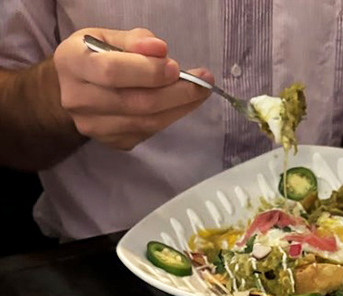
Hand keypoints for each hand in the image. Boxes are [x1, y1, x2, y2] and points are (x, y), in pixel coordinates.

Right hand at [53, 27, 212, 150]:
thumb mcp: (106, 37)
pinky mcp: (112, 142)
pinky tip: (179, 106)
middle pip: (135, 103)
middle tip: (202, 83)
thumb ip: (134, 41)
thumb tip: (160, 50)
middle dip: (175, 94)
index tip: (176, 68)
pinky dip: (168, 119)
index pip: (112, 71)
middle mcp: (79, 99)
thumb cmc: (93, 56)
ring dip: (179, 109)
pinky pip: (147, 133)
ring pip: (146, 123)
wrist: (72, 90)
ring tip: (199, 93)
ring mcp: (94, 127)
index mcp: (73, 63)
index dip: (148, 72)